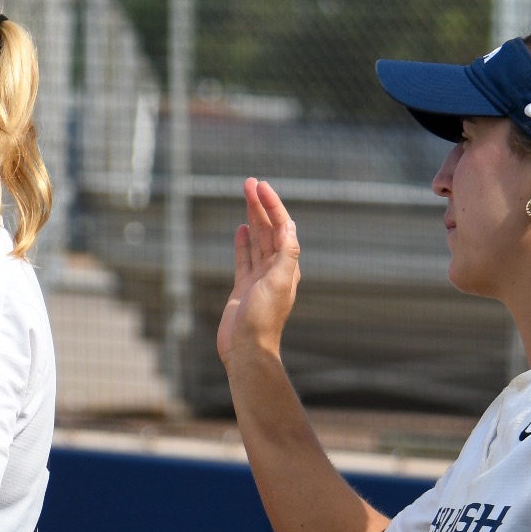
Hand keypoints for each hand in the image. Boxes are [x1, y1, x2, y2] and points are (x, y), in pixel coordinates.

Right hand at [217, 177, 301, 364]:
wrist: (247, 348)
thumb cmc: (263, 320)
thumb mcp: (278, 283)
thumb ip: (286, 254)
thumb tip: (290, 225)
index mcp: (287, 265)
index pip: (281, 227)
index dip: (272, 206)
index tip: (261, 187)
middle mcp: (276, 268)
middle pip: (268, 229)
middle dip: (260, 205)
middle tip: (249, 183)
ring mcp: (259, 277)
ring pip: (256, 240)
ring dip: (252, 218)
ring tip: (245, 197)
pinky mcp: (243, 286)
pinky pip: (244, 258)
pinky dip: (243, 242)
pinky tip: (241, 229)